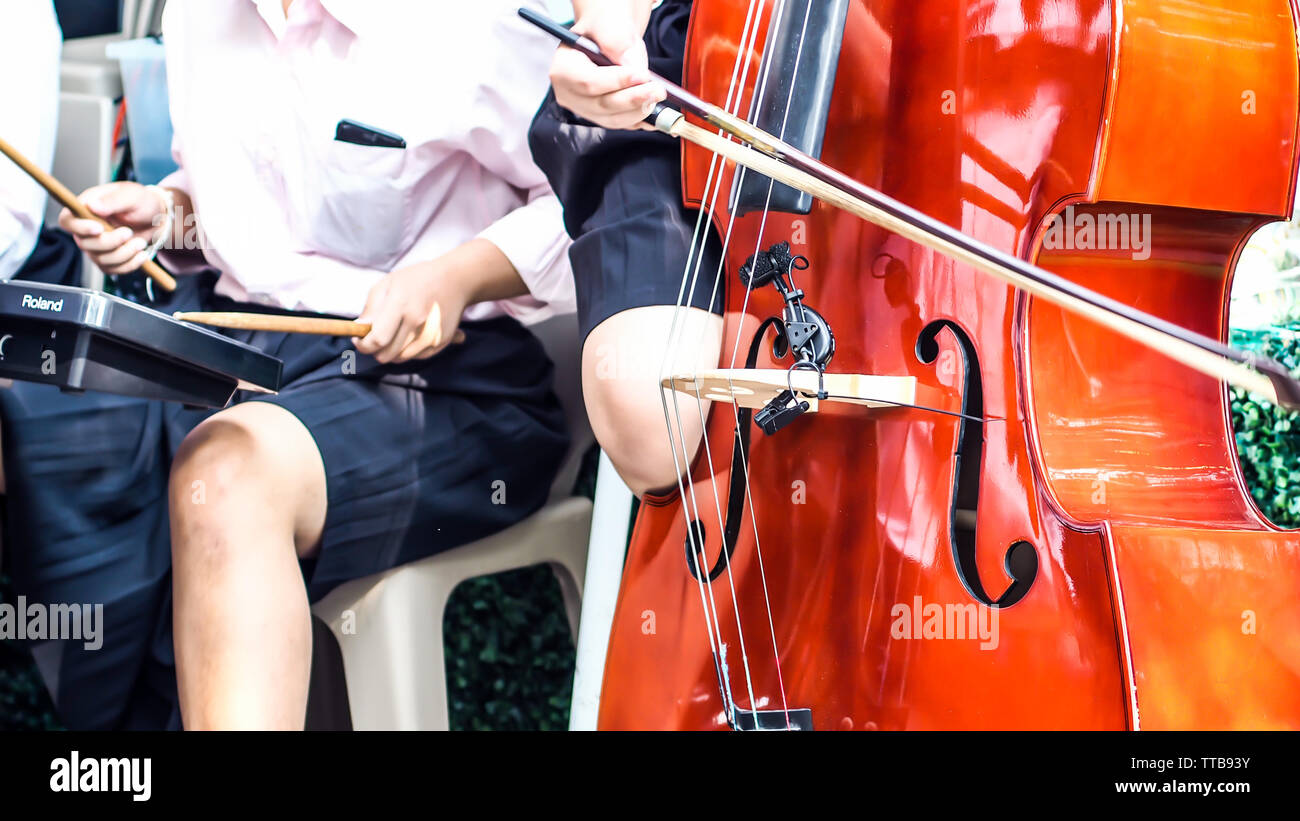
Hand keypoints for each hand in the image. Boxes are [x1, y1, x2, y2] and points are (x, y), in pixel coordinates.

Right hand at [58, 182, 167, 275]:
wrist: (157, 218)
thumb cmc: (141, 202)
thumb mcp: (131, 195)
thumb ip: (112, 200)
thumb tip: (93, 205)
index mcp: (85, 208)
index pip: (67, 221)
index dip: (79, 228)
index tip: (99, 228)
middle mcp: (86, 229)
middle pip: (85, 244)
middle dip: (110, 242)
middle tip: (129, 232)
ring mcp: (96, 246)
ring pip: (100, 259)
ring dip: (124, 254)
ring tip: (140, 243)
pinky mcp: (108, 259)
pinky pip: (113, 269)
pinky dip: (129, 265)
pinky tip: (141, 255)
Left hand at [354, 259, 468, 363]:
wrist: (456, 280)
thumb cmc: (417, 279)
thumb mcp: (388, 284)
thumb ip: (371, 308)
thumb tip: (359, 329)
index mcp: (401, 305)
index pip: (377, 340)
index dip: (363, 345)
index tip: (358, 340)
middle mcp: (417, 323)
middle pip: (387, 355)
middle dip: (376, 349)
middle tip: (376, 335)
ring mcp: (430, 335)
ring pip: (400, 358)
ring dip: (392, 350)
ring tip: (395, 331)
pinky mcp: (440, 342)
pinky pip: (415, 356)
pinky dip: (408, 349)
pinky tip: (411, 332)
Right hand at [550, 0, 664, 129]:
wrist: (609, 37)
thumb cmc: (605, 29)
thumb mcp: (608, 24)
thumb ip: (616, 41)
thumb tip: (632, 67)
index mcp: (562, 68)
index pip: (587, 82)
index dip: (616, 82)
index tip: (642, 75)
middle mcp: (568, 93)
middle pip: (601, 105)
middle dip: (633, 99)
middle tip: (658, 90)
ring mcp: (583, 109)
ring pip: (613, 119)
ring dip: (639, 110)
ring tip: (658, 94)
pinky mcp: (600, 117)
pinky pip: (622, 124)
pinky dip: (640, 119)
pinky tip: (656, 110)